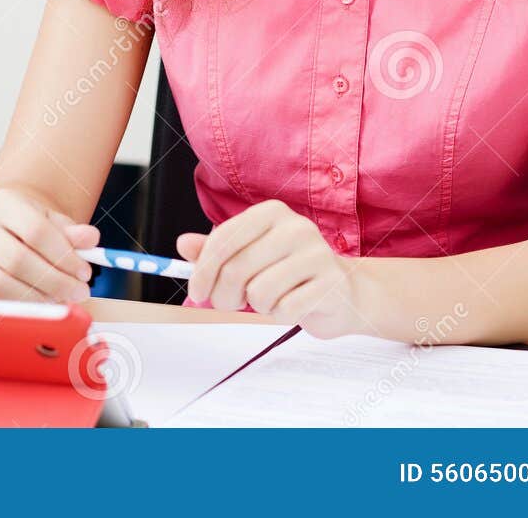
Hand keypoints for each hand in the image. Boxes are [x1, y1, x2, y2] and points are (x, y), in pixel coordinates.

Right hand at [0, 187, 98, 301]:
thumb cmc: (34, 228)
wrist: (7, 231)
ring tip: (60, 301)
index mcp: (3, 203)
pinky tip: (39, 308)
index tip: (85, 273)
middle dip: (54, 281)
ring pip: (0, 284)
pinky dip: (17, 310)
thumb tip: (90, 239)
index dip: (63, 256)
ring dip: (37, 299)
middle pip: (16, 259)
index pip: (35, 230)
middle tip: (78, 292)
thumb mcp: (56, 223)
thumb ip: (74, 232)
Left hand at [177, 200, 366, 337]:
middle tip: (229, 303)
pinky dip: (280, 315)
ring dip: (256, 306)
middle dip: (224, 296)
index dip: (203, 270)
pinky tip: (291, 306)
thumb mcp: (250, 254)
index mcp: (270, 213)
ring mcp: (317, 254)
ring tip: (268, 300)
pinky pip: (285, 310)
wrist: (344, 292)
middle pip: (236, 269)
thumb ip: (217, 249)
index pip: (224, 239)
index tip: (196, 292)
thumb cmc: (288, 271)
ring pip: (259, 292)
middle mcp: (295, 227)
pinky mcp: (331, 284)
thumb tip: (183, 244)